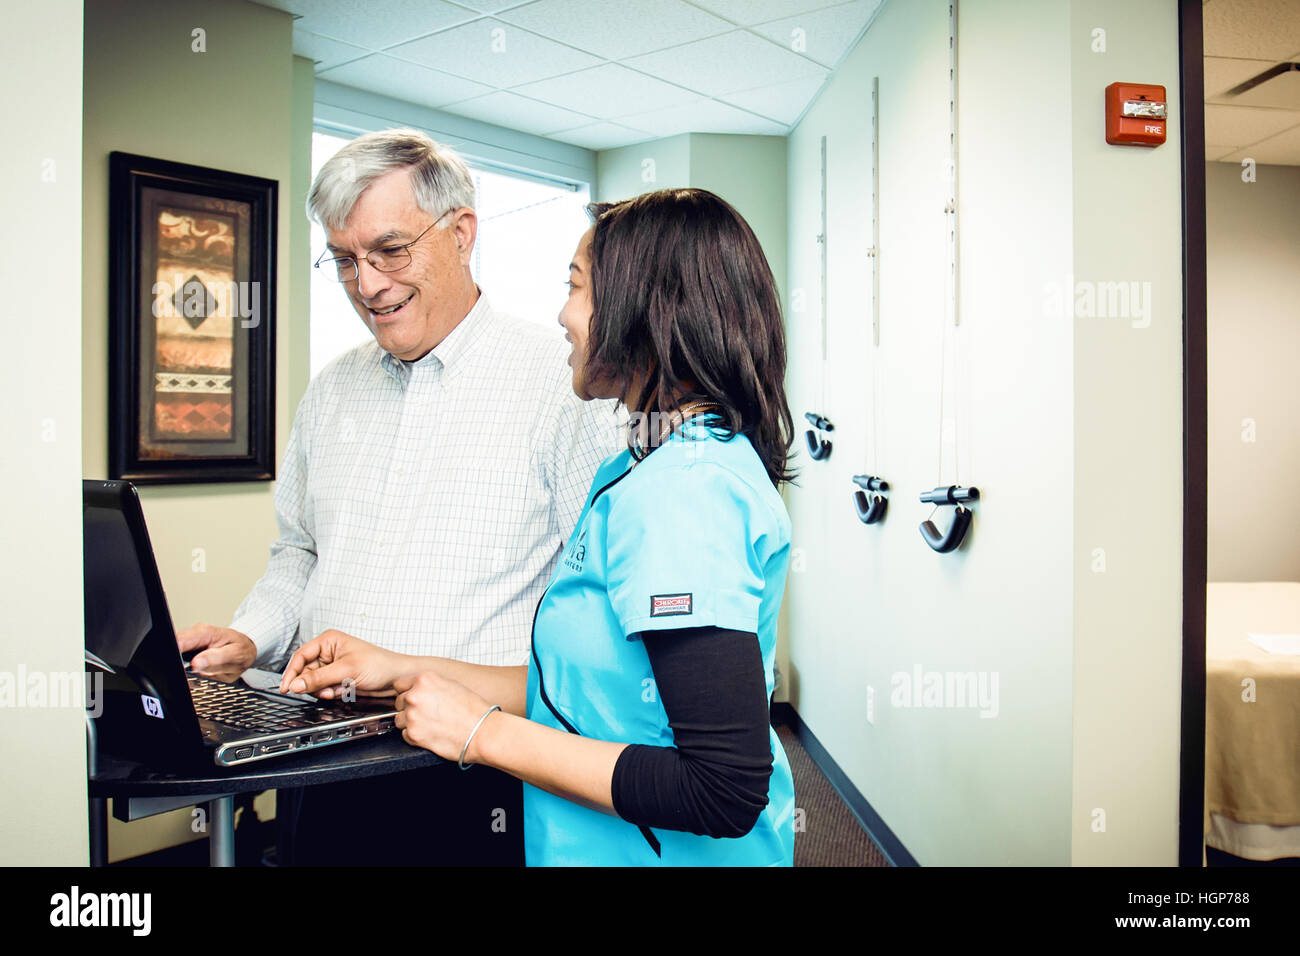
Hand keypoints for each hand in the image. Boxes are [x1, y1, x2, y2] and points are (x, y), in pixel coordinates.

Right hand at [177, 623, 255, 682]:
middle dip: (174, 663)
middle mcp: (194, 634)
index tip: (177, 668)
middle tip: (186, 677)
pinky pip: (178, 658)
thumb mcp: (235, 655)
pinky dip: (182, 668)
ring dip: (178, 667)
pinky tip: (192, 673)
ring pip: (173, 653)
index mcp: (206, 633)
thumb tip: (196, 664)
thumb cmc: (241, 650)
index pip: (180, 641)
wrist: (245, 648)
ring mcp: (189, 641)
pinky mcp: (188, 650)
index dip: (173, 655)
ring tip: (194, 675)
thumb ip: (216, 659)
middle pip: (171, 646)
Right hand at [279, 629, 405, 698]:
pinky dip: (331, 692)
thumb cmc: (380, 665)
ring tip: (339, 688)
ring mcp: (333, 666)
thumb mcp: (346, 670)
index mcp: (329, 640)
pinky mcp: (338, 678)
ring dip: (324, 690)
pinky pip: (324, 688)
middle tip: (325, 689)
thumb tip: (296, 684)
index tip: (286, 687)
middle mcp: (329, 652)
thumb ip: (319, 678)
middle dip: (314, 684)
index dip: (292, 672)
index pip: (301, 656)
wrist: (396, 678)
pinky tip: (344, 690)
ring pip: (314, 683)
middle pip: (305, 672)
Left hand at [393, 670, 498, 763]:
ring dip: (411, 723)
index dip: (407, 692)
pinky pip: (405, 735)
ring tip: (431, 724)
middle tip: (427, 714)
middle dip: (409, 708)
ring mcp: (412, 715)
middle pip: (398, 702)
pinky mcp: (413, 734)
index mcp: (424, 680)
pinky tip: (431, 733)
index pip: (399, 684)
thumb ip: (430, 685)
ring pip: (400, 720)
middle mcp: (415, 695)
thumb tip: (417, 689)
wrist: (482, 732)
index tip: (414, 698)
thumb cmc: (473, 710)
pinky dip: (415, 736)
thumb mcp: (452, 685)